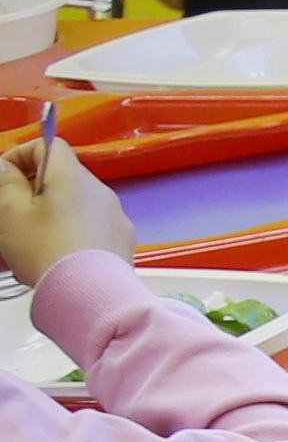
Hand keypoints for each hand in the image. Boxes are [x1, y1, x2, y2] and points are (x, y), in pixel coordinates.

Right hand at [0, 134, 134, 281]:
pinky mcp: (121, 243)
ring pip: (74, 206)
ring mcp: (115, 218)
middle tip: (10, 211)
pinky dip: (68, 235)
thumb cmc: (47, 252)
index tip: (4, 176)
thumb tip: (7, 168)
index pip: (49, 144)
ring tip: (26, 241)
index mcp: (72, 176)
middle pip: (62, 178)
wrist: (89, 296)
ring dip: (48, 215)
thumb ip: (6, 181)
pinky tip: (50, 256)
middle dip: (32, 190)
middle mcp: (100, 192)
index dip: (22, 155)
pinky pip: (90, 229)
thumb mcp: (10, 211)